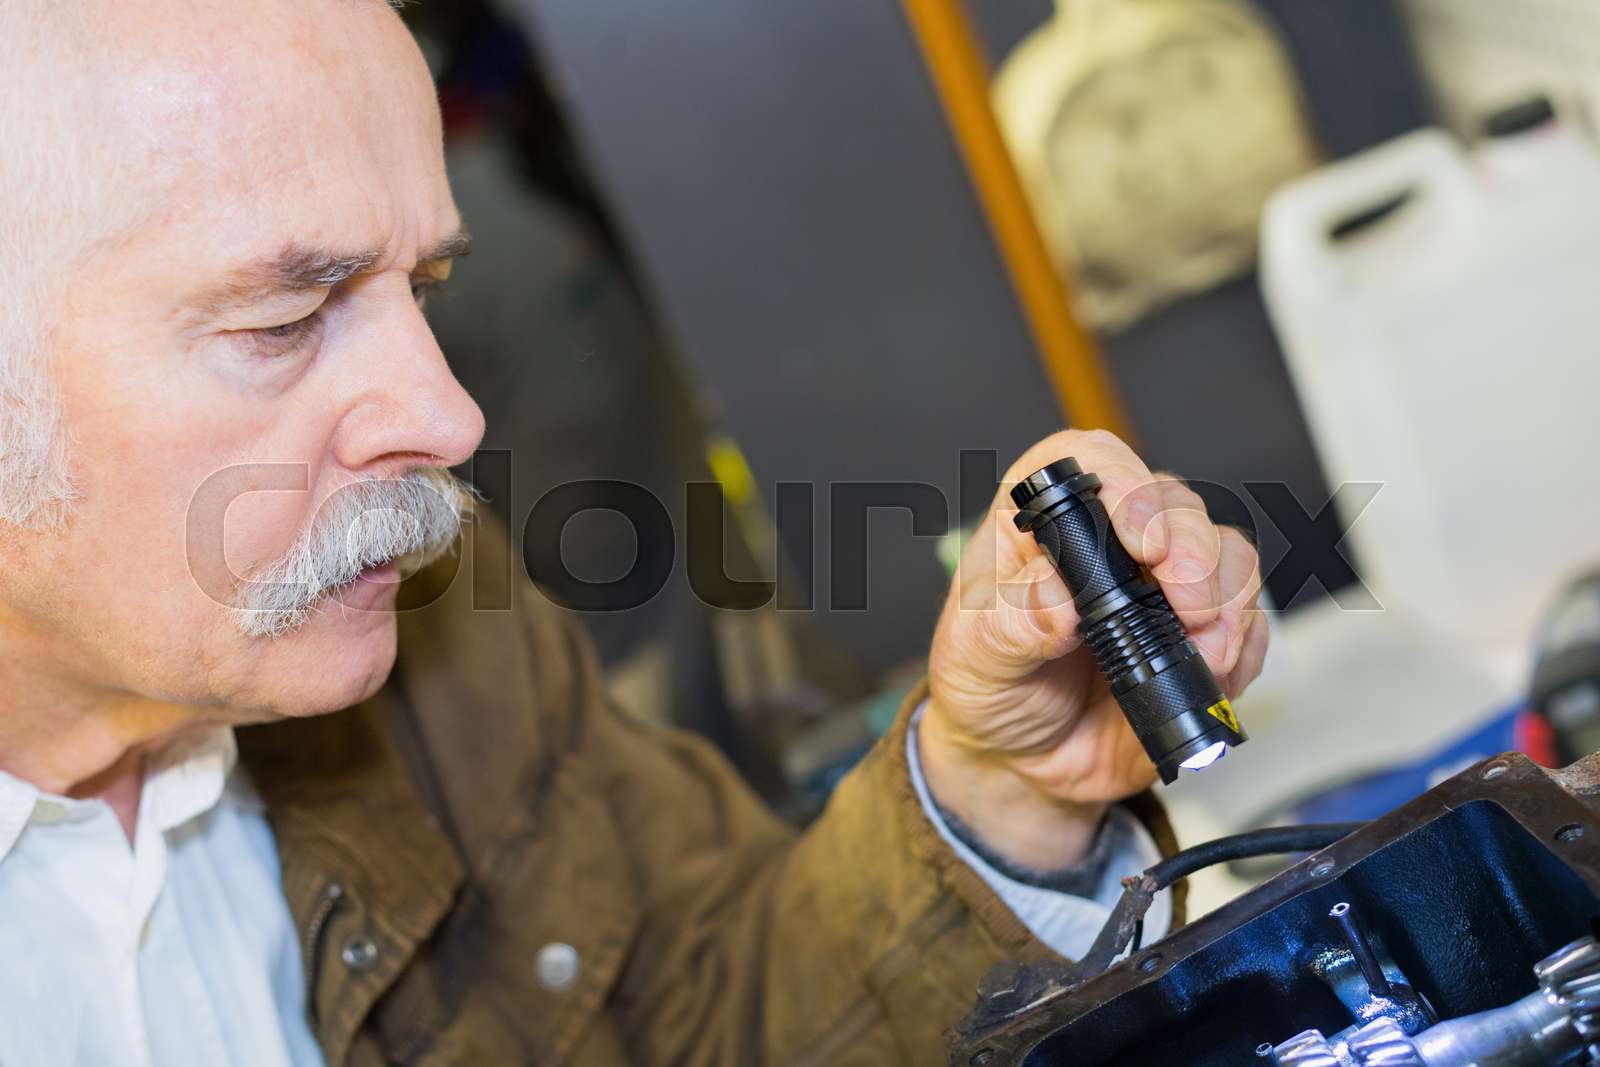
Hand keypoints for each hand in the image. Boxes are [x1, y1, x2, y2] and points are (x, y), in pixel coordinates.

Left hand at [920, 430, 1267, 870]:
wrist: (1023, 761)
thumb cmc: (988, 688)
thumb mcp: (977, 658)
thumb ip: (1011, 624)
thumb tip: (1057, 596)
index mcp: (1043, 520)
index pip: (1092, 462)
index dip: (1128, 487)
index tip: (1142, 542)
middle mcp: (1110, 537)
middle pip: (1175, 505)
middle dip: (1194, 553)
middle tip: (1189, 605)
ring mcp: (1162, 583)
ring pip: (1226, 555)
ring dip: (1229, 603)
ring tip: (1205, 653)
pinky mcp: (1202, 632)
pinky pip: (1248, 620)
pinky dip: (1244, 647)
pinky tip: (1215, 675)